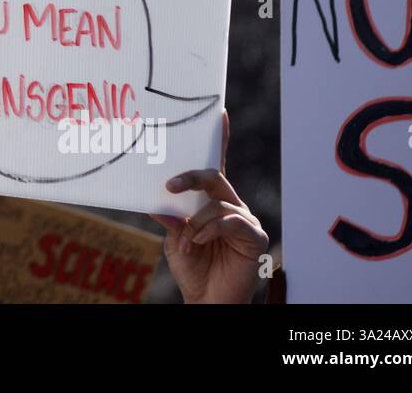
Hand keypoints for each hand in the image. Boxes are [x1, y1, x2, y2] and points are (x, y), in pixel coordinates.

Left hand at [152, 112, 268, 303]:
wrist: (207, 299)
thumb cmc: (192, 267)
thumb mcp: (174, 238)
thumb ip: (170, 217)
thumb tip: (156, 199)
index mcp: (211, 201)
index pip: (214, 165)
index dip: (219, 139)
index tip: (219, 112)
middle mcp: (230, 204)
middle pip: (214, 175)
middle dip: (191, 176)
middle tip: (170, 186)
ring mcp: (244, 219)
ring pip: (219, 202)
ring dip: (197, 220)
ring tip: (187, 238)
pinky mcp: (255, 236)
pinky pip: (231, 221)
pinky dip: (210, 230)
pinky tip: (198, 241)